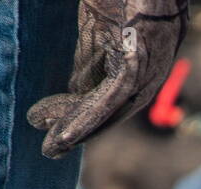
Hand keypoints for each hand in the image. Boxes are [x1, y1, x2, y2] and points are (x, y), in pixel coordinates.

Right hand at [28, 0, 188, 158]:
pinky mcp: (134, 62)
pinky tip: (65, 136)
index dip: (88, 117)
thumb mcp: (112, 27)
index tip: (63, 131)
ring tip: (50, 146)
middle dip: (80, 131)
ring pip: (104, 107)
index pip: (116, 100)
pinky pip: (107, 99)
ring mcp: (144, 69)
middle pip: (112, 110)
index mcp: (150, 64)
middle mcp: (150, 72)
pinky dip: (85, 119)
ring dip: (72, 127)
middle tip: (52, 150)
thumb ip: (100, 55)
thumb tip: (76, 85)